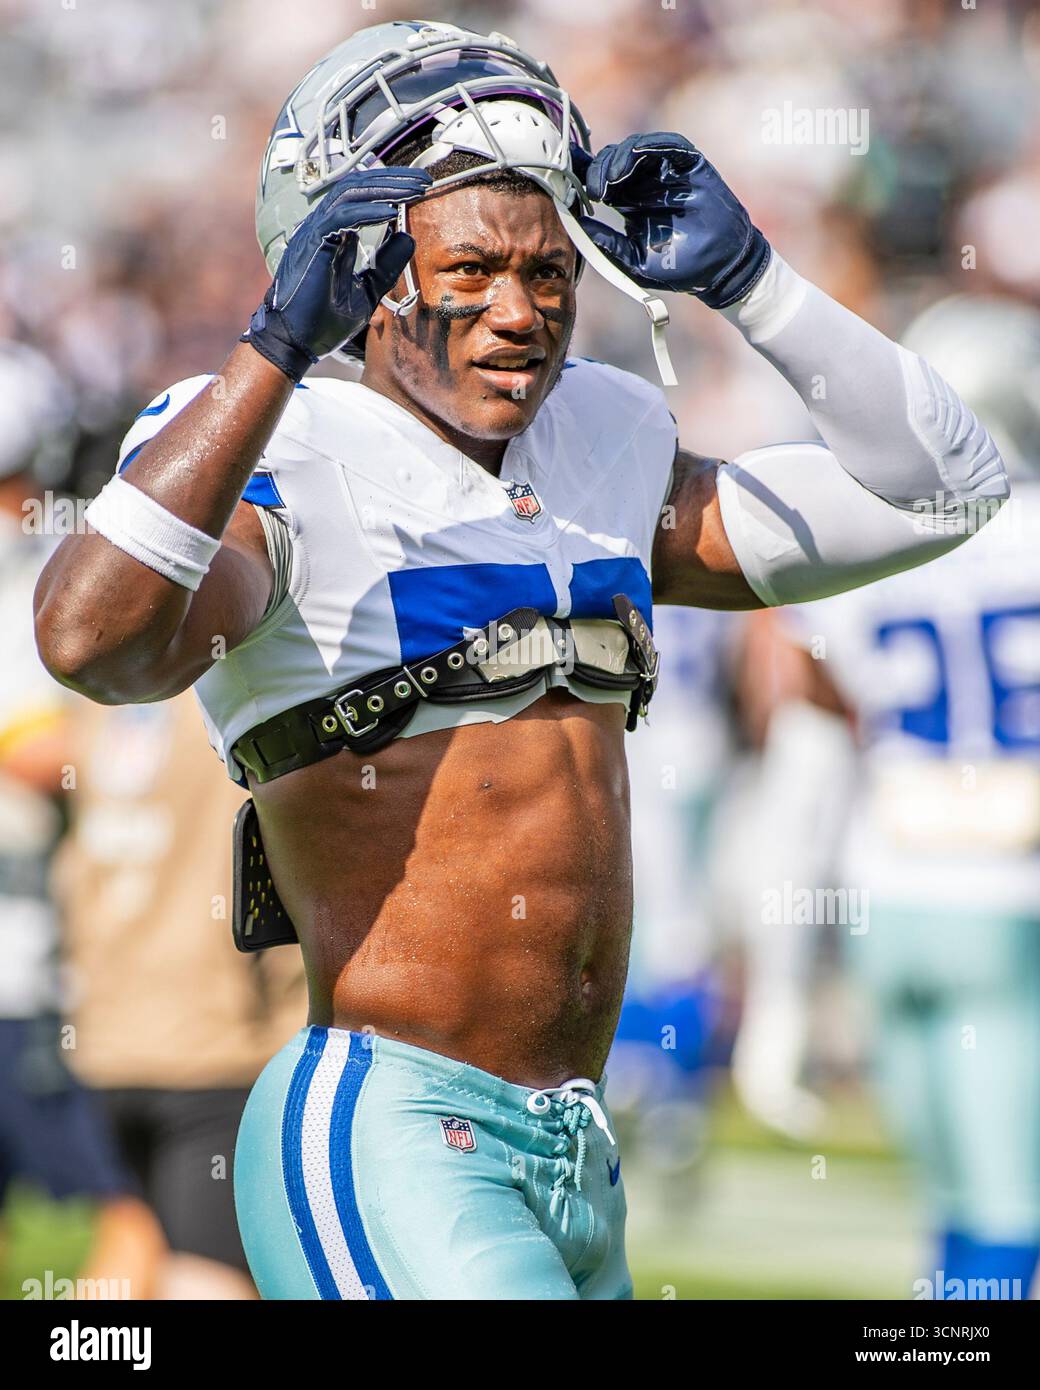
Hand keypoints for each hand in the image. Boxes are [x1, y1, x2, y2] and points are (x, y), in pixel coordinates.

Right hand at [242, 167, 431, 381]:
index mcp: (333, 234)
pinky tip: (392, 211)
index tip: (420, 188)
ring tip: (414, 189)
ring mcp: (314, 233)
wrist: (294, 344)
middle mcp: (321, 226)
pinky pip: (341, 218)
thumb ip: (386, 265)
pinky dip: (367, 211)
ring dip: (385, 188)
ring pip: (349, 194)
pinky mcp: (312, 245)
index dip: (391, 188)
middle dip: (394, 179)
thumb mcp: (366, 290)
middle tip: (425, 179)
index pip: (362, 197)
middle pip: (357, 186)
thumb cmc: (322, 321)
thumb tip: (408, 237)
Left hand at [575, 133, 769, 308]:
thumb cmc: (679, 268)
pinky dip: (651, 145)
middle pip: (613, 160)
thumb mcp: (634, 260)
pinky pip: (669, 145)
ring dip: (618, 158)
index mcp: (630, 203)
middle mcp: (646, 183)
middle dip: (598, 169)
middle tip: (592, 189)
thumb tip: (577, 225)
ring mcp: (668, 173)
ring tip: (610, 180)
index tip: (565, 171)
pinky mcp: (690, 165)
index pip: (601, 178)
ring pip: (636, 148)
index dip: (583, 171)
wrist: (719, 269)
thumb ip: (607, 242)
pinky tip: (637, 156)